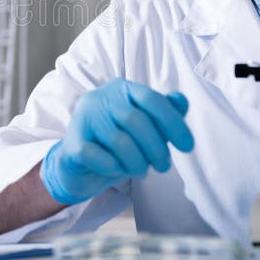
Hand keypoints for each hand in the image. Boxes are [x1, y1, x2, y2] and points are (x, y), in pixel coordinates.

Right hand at [40, 78, 193, 204]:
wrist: (78, 167)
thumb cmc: (114, 144)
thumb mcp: (144, 128)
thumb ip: (163, 114)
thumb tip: (181, 101)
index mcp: (119, 89)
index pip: (151, 99)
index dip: (173, 123)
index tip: (187, 146)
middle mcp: (99, 98)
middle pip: (137, 121)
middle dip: (156, 148)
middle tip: (163, 166)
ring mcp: (83, 119)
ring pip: (120, 142)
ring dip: (137, 163)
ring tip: (140, 170)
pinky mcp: (72, 144)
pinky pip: (98, 157)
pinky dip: (113, 168)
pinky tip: (116, 170)